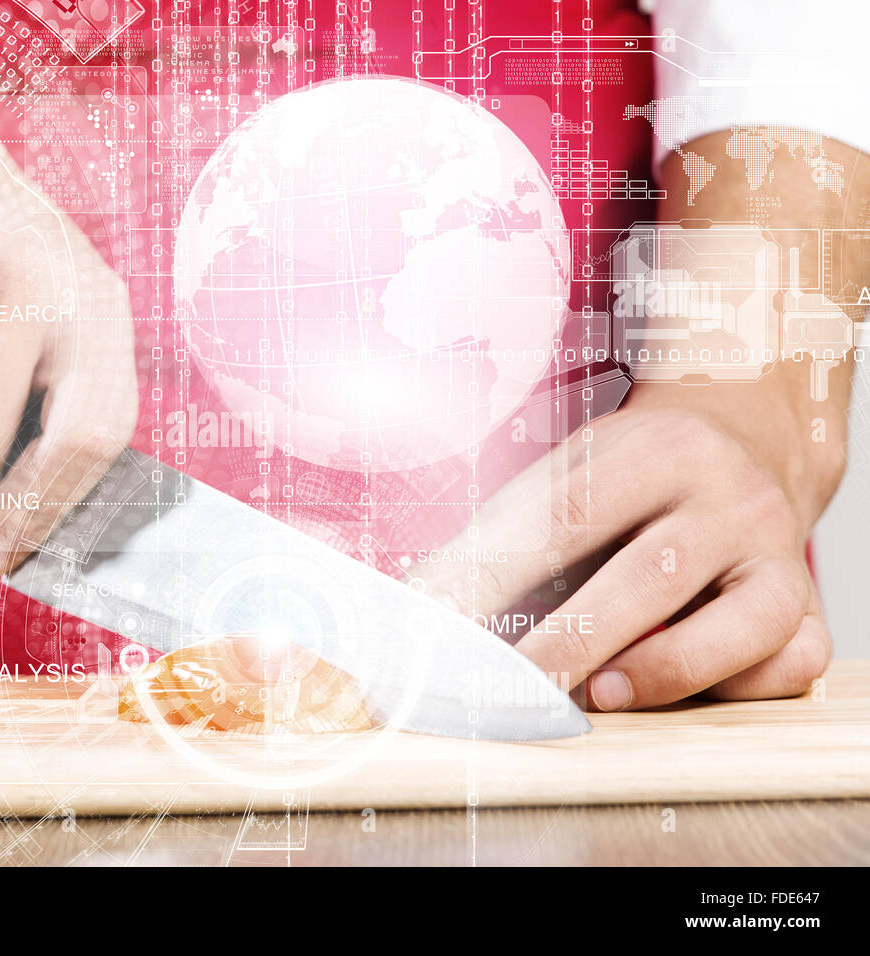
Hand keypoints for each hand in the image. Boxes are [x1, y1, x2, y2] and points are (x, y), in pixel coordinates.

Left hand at [421, 377, 842, 709]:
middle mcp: (728, 496)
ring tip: (596, 695)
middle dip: (569, 640)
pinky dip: (732, 687)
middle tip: (505, 684)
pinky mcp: (807, 604)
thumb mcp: (578, 467)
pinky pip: (787, 662)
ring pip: (736, 626)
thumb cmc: (636, 474)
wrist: (748, 438)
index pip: (566, 513)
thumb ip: (515, 528)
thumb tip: (427, 597)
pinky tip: (677, 689)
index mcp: (657, 450)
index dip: (496, 571)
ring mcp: (777, 552)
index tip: (437, 618)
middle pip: (647, 576)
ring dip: (657, 671)